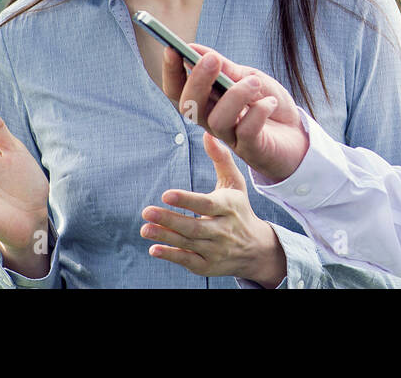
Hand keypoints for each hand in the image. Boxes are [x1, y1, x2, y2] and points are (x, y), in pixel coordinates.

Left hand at [142, 132, 286, 285]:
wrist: (256, 248)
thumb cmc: (239, 209)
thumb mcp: (235, 184)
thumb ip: (221, 159)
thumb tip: (208, 134)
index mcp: (230, 207)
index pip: (207, 204)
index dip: (187, 200)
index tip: (167, 194)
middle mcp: (224, 230)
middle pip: (194, 226)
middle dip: (169, 219)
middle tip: (146, 211)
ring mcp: (216, 250)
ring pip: (188, 243)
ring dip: (165, 236)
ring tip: (145, 228)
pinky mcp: (207, 265)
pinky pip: (187, 260)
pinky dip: (171, 255)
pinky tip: (154, 248)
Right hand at [160, 43, 308, 182]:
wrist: (298, 132)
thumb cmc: (268, 102)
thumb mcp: (250, 77)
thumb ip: (226, 68)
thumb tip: (195, 48)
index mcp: (208, 102)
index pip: (179, 90)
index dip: (171, 71)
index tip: (171, 48)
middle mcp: (213, 121)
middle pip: (189, 107)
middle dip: (197, 80)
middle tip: (212, 60)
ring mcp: (231, 137)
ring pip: (217, 120)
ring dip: (236, 95)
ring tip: (255, 82)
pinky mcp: (251, 149)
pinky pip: (246, 131)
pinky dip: (258, 112)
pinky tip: (270, 102)